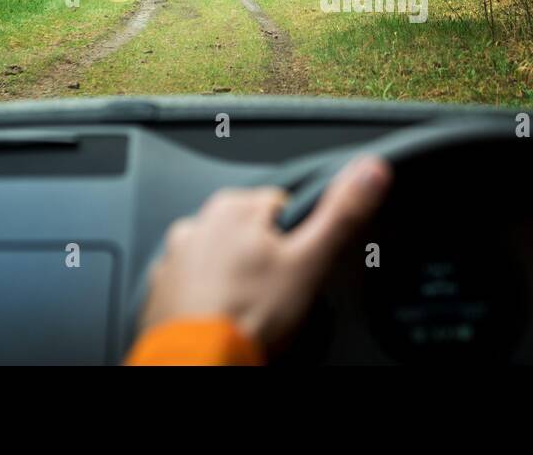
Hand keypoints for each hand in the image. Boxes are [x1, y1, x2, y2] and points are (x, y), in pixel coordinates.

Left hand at [137, 155, 391, 352]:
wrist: (198, 362)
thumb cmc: (247, 316)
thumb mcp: (309, 262)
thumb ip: (341, 214)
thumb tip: (371, 170)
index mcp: (232, 208)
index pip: (280, 207)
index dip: (297, 240)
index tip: (297, 266)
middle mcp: (196, 226)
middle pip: (249, 234)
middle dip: (265, 260)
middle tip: (276, 294)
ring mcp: (175, 261)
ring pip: (220, 261)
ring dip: (235, 280)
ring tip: (250, 310)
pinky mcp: (161, 292)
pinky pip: (193, 288)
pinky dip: (209, 300)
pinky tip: (224, 318)